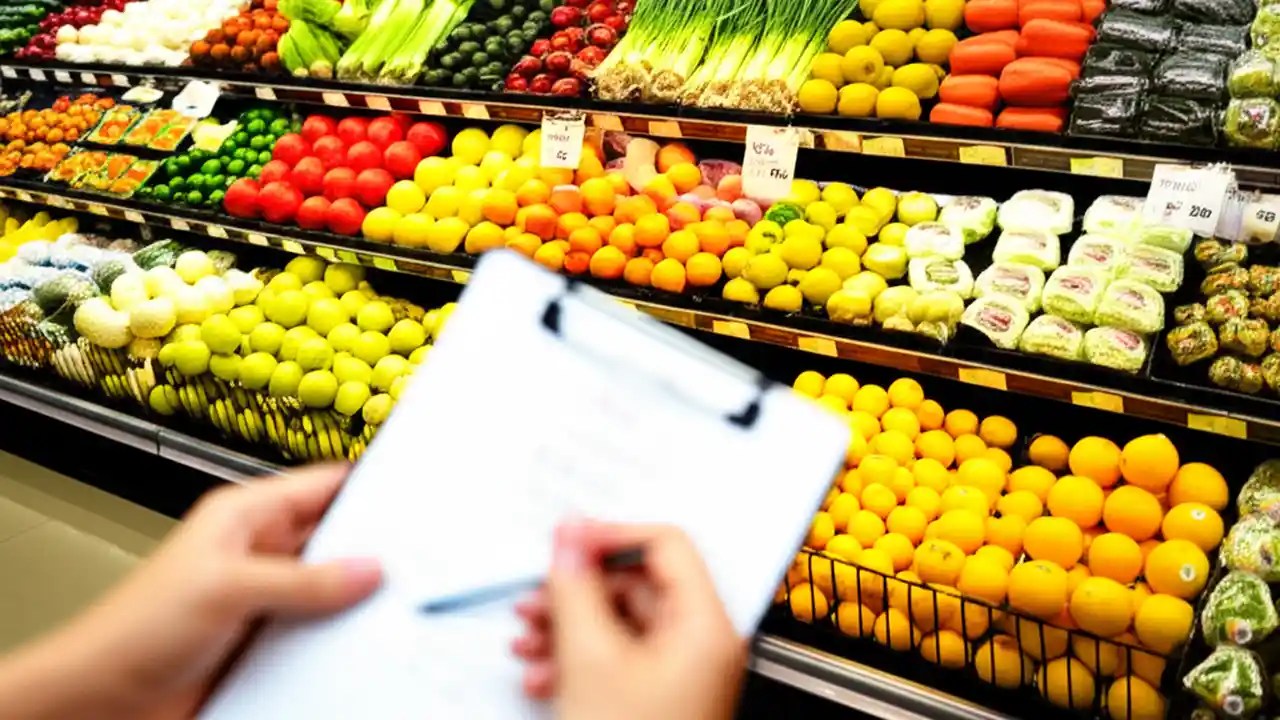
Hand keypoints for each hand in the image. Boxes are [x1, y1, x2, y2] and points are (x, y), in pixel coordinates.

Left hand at [0, 464, 380, 719]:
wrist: (103, 698)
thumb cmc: (135, 629)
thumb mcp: (228, 589)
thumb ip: (303, 580)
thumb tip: (366, 569)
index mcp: (245, 515)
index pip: (322, 485)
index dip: (369, 485)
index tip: (414, 494)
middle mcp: (258, 551)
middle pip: (334, 538)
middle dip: (372, 548)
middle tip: (418, 557)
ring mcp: (265, 596)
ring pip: (331, 587)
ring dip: (355, 597)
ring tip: (396, 602)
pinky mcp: (267, 638)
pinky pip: (319, 628)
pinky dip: (340, 634)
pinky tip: (362, 640)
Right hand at [513, 521, 745, 719]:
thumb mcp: (589, 660)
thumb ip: (575, 589)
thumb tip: (568, 536)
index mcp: (705, 626)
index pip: (666, 545)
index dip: (610, 535)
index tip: (565, 541)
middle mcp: (701, 646)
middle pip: (637, 587)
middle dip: (577, 592)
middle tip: (535, 595)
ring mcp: (680, 676)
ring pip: (619, 626)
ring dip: (567, 627)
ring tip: (528, 638)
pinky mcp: (657, 701)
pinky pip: (616, 661)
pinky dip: (576, 661)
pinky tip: (541, 674)